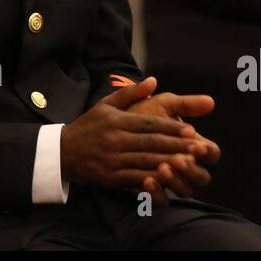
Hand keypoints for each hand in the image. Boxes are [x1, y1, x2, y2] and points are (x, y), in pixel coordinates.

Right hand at [61, 77, 206, 200]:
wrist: (61, 152)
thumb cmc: (88, 126)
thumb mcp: (106, 105)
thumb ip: (131, 93)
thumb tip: (154, 80)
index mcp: (117, 120)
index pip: (150, 123)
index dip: (172, 127)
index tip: (192, 131)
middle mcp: (116, 139)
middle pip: (152, 142)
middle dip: (178, 145)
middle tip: (199, 148)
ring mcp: (113, 159)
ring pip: (146, 160)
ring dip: (170, 163)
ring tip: (190, 164)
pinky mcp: (110, 177)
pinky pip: (135, 178)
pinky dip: (152, 179)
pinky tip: (167, 180)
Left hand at [126, 90, 220, 203]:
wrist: (111, 130)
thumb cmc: (140, 115)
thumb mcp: (160, 106)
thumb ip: (184, 104)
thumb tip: (211, 101)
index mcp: (192, 145)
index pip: (212, 154)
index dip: (207, 152)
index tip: (196, 146)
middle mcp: (185, 166)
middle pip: (202, 178)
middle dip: (192, 170)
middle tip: (178, 160)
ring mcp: (171, 180)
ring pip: (185, 191)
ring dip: (175, 181)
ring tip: (161, 168)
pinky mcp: (154, 191)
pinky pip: (162, 201)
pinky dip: (157, 194)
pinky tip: (146, 181)